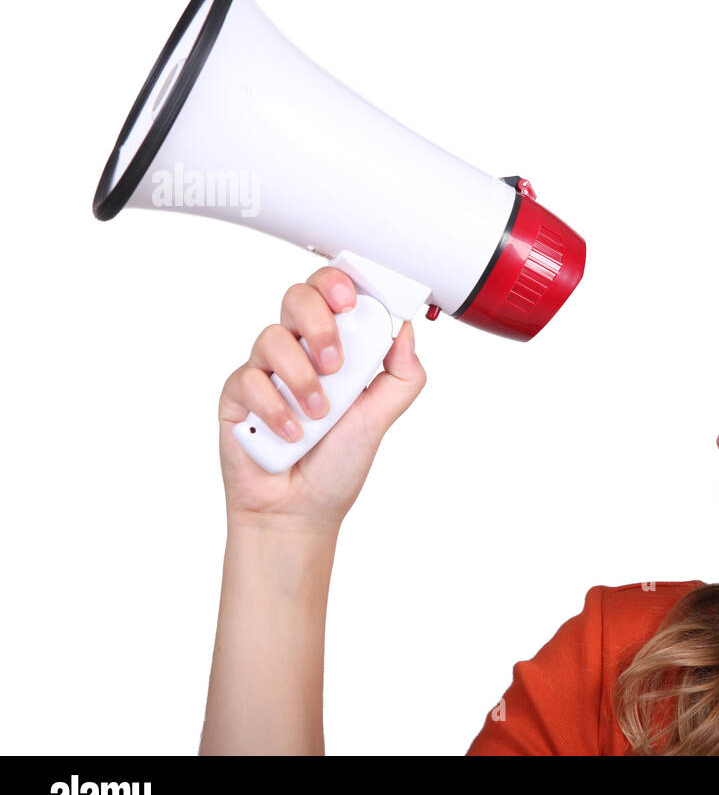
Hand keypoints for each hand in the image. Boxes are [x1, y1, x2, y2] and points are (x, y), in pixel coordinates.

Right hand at [217, 266, 426, 532]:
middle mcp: (299, 351)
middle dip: (319, 322)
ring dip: (302, 378)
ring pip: (272, 337)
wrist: (300, 510)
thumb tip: (406, 331)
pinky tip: (292, 434)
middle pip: (297, 298)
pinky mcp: (237, 395)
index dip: (338, 284)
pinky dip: (276, 409)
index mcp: (335, 348)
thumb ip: (400, 375)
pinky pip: (249, 379)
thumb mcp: (381, 417)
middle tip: (336, 362)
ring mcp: (265, 370)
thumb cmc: (338, 462)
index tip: (352, 300)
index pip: (332, 294)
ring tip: (319, 414)